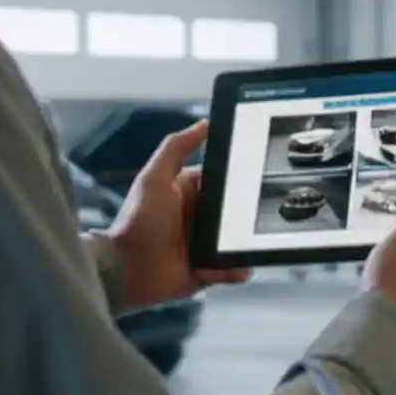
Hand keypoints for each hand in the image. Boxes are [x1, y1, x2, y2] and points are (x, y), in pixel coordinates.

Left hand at [108, 121, 250, 309]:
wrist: (127, 270)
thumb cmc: (139, 219)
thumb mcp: (156, 177)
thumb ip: (176, 147)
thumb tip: (205, 123)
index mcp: (187, 192)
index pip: (220, 179)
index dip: (237, 175)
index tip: (260, 171)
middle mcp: (196, 217)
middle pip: (232, 210)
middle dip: (247, 211)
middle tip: (268, 210)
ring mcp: (201, 244)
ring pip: (235, 239)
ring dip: (245, 241)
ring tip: (260, 240)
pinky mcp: (205, 269)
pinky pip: (230, 267)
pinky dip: (238, 267)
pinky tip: (243, 265)